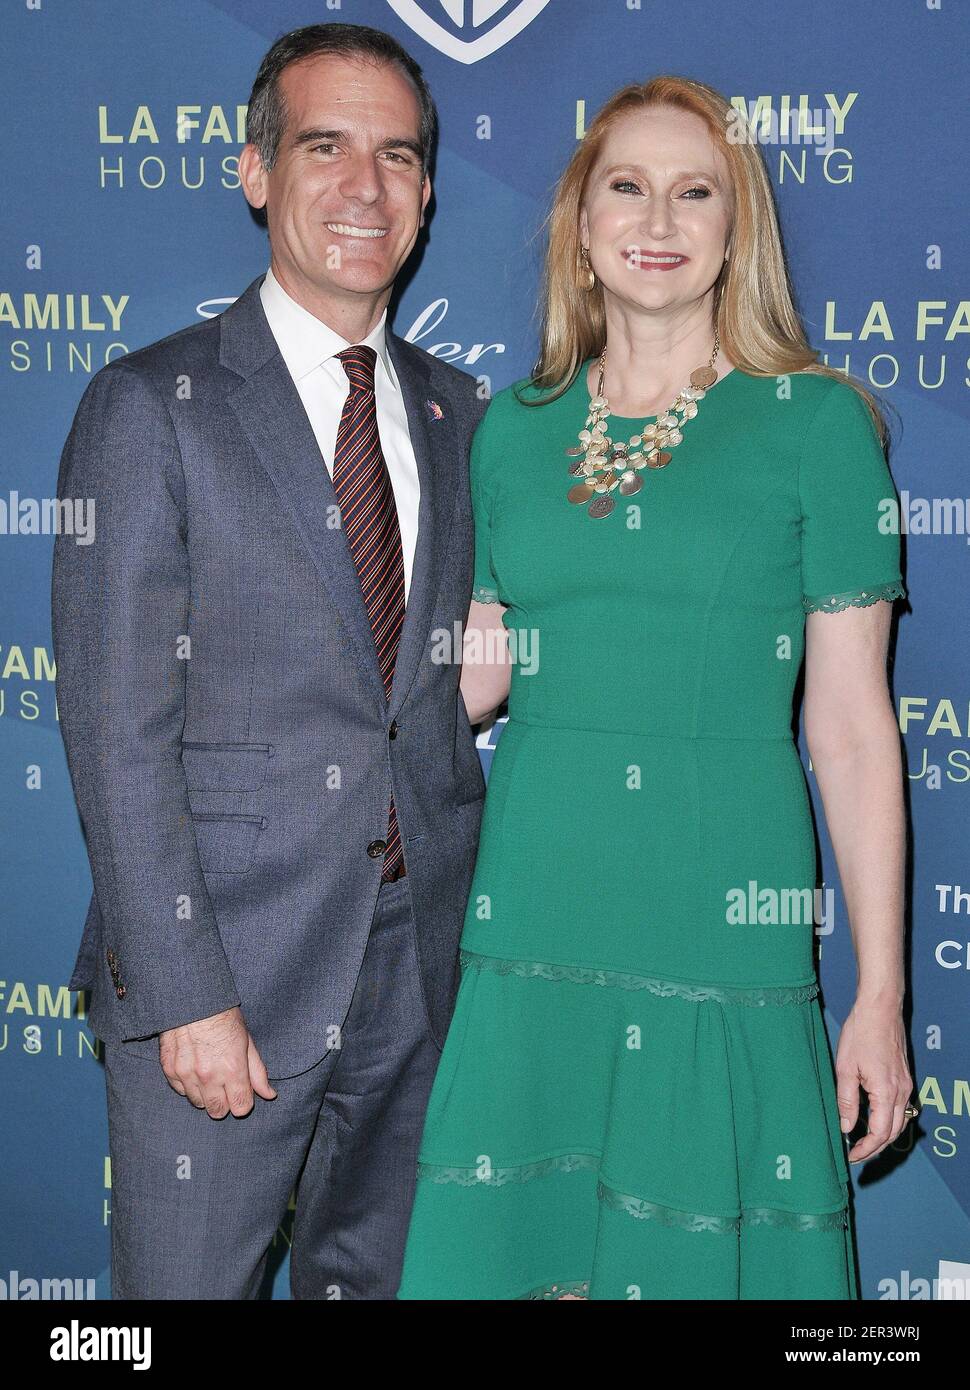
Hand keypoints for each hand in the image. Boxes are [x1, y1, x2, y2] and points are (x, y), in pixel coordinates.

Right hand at [159, 1006, 277, 1117]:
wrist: (194, 998)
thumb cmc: (224, 1017)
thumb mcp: (247, 1042)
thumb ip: (257, 1072)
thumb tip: (269, 1094)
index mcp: (232, 1069)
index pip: (240, 1108)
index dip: (243, 1102)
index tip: (241, 1093)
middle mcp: (208, 1075)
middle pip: (217, 1111)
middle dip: (224, 1103)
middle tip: (225, 1087)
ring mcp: (187, 1074)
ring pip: (198, 1103)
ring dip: (205, 1094)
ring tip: (209, 1074)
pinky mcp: (169, 1069)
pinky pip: (181, 1090)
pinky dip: (188, 1085)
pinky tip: (194, 1069)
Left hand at [835, 996, 912, 1162]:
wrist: (880, 1009)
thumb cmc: (861, 1033)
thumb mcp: (845, 1068)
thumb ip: (847, 1100)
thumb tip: (847, 1127)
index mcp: (886, 1091)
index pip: (880, 1133)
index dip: (866, 1149)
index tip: (852, 1156)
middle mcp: (901, 1092)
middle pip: (893, 1132)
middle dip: (875, 1148)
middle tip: (856, 1154)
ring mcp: (906, 1085)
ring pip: (899, 1121)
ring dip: (883, 1136)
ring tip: (863, 1142)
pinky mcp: (904, 1078)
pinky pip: (900, 1108)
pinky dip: (888, 1121)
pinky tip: (874, 1120)